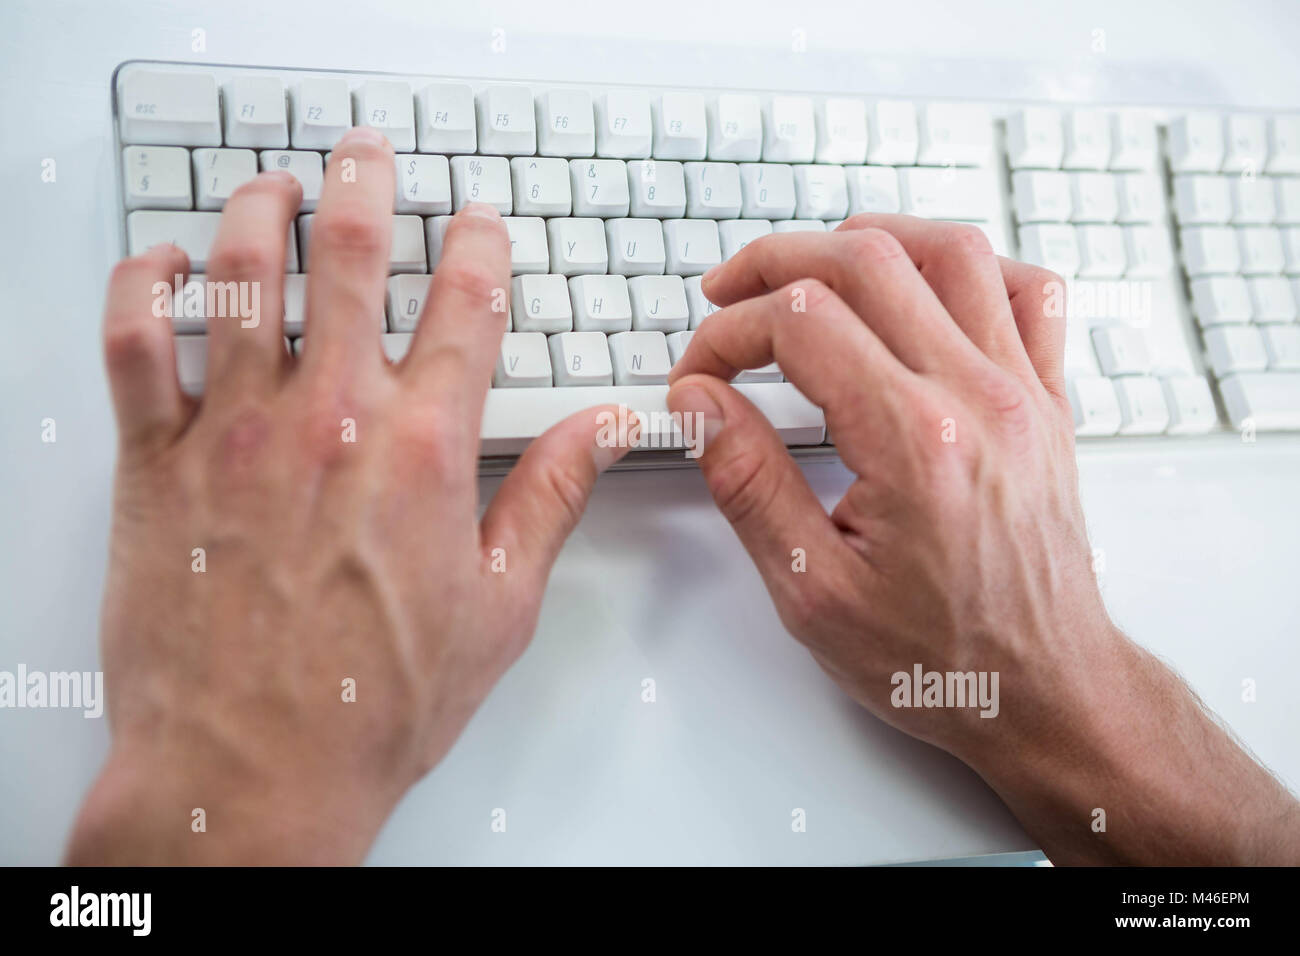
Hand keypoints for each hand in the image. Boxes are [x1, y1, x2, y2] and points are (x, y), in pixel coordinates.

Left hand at [68, 127, 628, 863]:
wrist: (254, 772)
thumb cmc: (374, 702)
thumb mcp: (499, 607)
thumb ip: (552, 499)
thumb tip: (604, 428)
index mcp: (424, 452)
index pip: (465, 306)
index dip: (478, 244)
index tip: (477, 223)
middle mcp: (331, 421)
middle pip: (350, 257)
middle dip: (365, 186)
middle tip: (369, 157)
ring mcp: (235, 433)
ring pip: (240, 274)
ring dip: (259, 210)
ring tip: (273, 189)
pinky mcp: (154, 462)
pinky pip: (135, 341)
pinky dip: (142, 284)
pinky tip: (163, 264)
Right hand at [667, 215, 1299, 863]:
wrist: (1044, 692)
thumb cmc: (941, 658)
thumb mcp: (813, 592)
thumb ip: (748, 484)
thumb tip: (701, 403)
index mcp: (914, 443)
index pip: (801, 323)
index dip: (728, 333)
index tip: (700, 371)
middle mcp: (977, 398)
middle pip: (865, 263)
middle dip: (775, 263)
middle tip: (727, 294)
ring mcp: (1023, 391)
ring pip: (951, 251)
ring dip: (868, 241)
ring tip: (813, 266)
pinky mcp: (1047, 401)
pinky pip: (1028, 290)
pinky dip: (970, 267)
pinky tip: (923, 288)